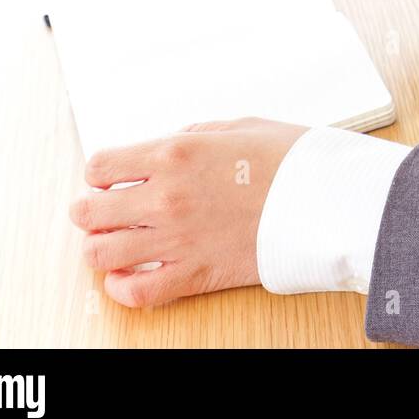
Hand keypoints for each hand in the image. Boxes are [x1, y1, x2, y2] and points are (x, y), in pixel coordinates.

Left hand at [68, 118, 308, 307]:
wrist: (329, 200)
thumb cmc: (295, 160)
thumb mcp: (243, 125)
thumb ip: (197, 133)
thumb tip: (173, 142)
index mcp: (175, 153)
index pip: (100, 166)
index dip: (102, 174)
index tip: (114, 179)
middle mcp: (166, 196)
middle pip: (89, 211)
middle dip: (93, 210)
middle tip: (110, 212)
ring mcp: (177, 238)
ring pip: (101, 253)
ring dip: (103, 248)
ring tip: (119, 243)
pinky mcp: (196, 273)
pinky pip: (136, 292)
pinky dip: (123, 288)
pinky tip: (130, 276)